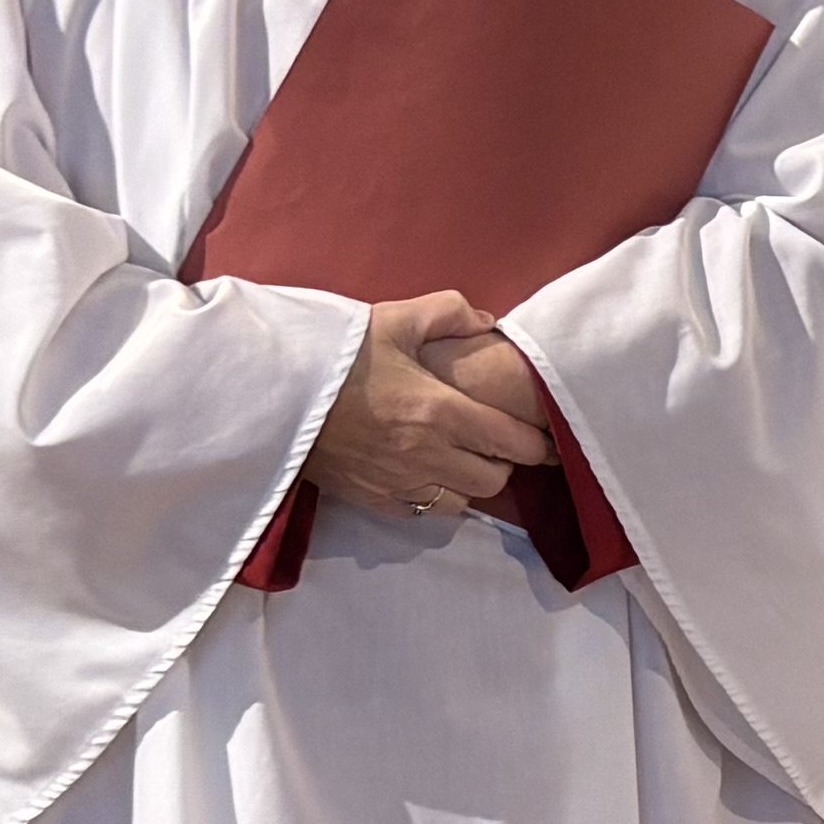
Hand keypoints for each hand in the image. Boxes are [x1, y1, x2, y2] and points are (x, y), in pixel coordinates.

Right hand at [306, 293, 554, 523]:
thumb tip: (488, 322)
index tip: (549, 438)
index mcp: (442, 412)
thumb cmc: (337, 354)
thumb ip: (449, 312)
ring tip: (464, 458)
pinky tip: (427, 473)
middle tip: (499, 442)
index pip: (514, 442)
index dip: (539, 443)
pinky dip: (434, 495)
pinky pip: (421, 510)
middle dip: (505, 462)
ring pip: (462, 500)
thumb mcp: (395, 319)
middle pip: (495, 478)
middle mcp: (427, 455)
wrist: (274, 392)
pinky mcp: (372, 498)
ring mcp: (398, 482)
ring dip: (470, 482)